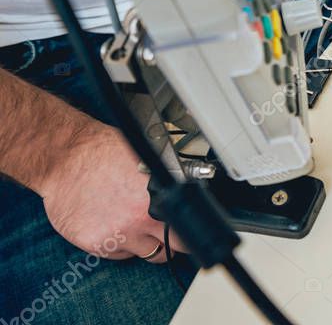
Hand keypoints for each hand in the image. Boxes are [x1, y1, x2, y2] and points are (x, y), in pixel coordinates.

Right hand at [37, 121, 185, 262]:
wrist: (65, 159)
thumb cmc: (104, 152)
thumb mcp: (147, 161)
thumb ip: (166, 183)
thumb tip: (187, 191)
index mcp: (158, 195)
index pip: (187, 226)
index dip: (189, 229)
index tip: (188, 230)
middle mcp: (139, 218)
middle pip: (171, 247)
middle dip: (174, 242)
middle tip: (169, 234)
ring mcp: (117, 234)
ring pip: (147, 253)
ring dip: (148, 244)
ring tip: (139, 226)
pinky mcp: (95, 243)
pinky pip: (120, 255)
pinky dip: (122, 246)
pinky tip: (116, 226)